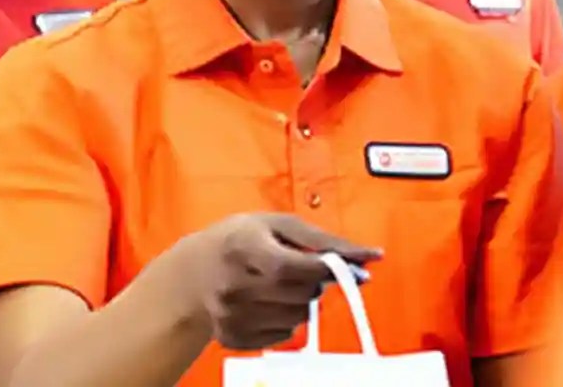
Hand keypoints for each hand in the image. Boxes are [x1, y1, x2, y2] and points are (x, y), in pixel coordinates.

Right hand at [190, 213, 382, 350]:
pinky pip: (284, 335)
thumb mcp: (278, 225)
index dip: (327, 269)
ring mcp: (233, 316)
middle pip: (302, 295)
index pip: (296, 267)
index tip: (346, 267)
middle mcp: (234, 285)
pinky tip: (270, 302)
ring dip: (303, 301)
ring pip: (298, 318)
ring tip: (283, 284)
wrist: (192, 274)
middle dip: (317, 282)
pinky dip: (287, 318)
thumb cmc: (240, 240)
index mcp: (243, 247)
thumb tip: (370, 256)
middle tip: (306, 270)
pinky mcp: (235, 338)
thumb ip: (324, 240)